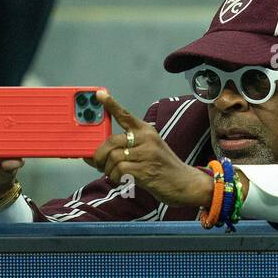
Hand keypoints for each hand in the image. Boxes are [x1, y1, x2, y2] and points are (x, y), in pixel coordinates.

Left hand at [85, 90, 212, 207]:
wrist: (183, 182)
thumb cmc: (162, 167)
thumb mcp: (148, 150)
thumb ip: (125, 148)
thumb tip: (93, 152)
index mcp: (147, 131)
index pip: (125, 115)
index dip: (111, 104)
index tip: (99, 94)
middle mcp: (146, 139)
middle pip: (112, 140)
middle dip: (99, 154)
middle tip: (98, 162)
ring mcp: (146, 154)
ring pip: (113, 157)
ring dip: (108, 169)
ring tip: (114, 173)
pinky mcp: (144, 169)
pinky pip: (118, 170)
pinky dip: (115, 177)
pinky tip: (123, 179)